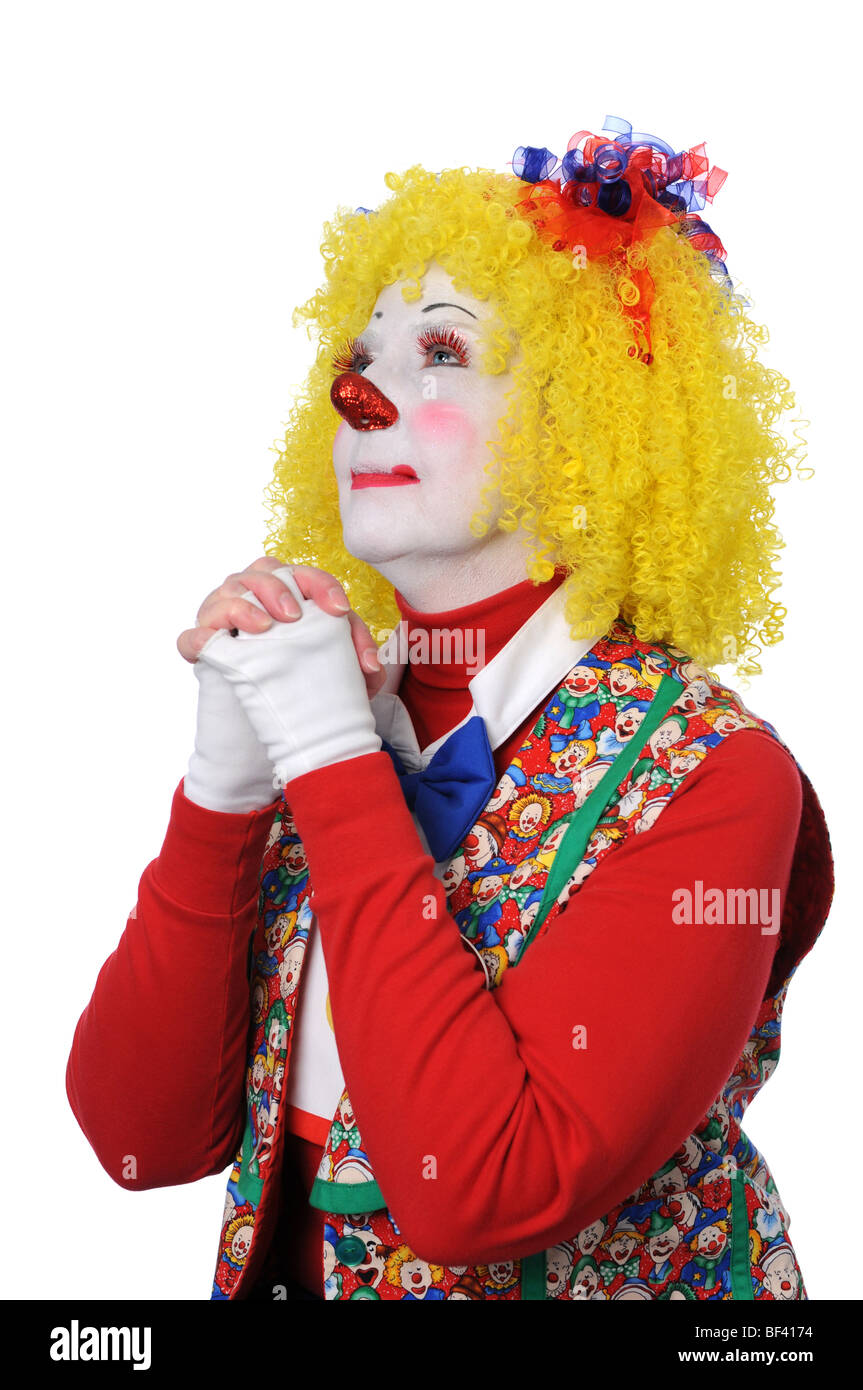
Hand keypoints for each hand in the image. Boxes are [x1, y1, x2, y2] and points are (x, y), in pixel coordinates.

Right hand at [177, 556, 385, 700]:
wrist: (280, 719)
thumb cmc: (309, 677)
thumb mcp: (342, 668)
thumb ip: (360, 659)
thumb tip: (371, 667)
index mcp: (291, 592)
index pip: (305, 575)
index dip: (322, 586)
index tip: (339, 611)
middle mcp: (256, 595)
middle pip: (263, 572)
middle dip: (279, 589)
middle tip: (294, 616)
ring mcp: (225, 617)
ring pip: (227, 593)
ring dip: (244, 605)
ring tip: (264, 626)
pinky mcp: (203, 648)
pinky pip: (191, 638)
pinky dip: (200, 638)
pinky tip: (215, 645)